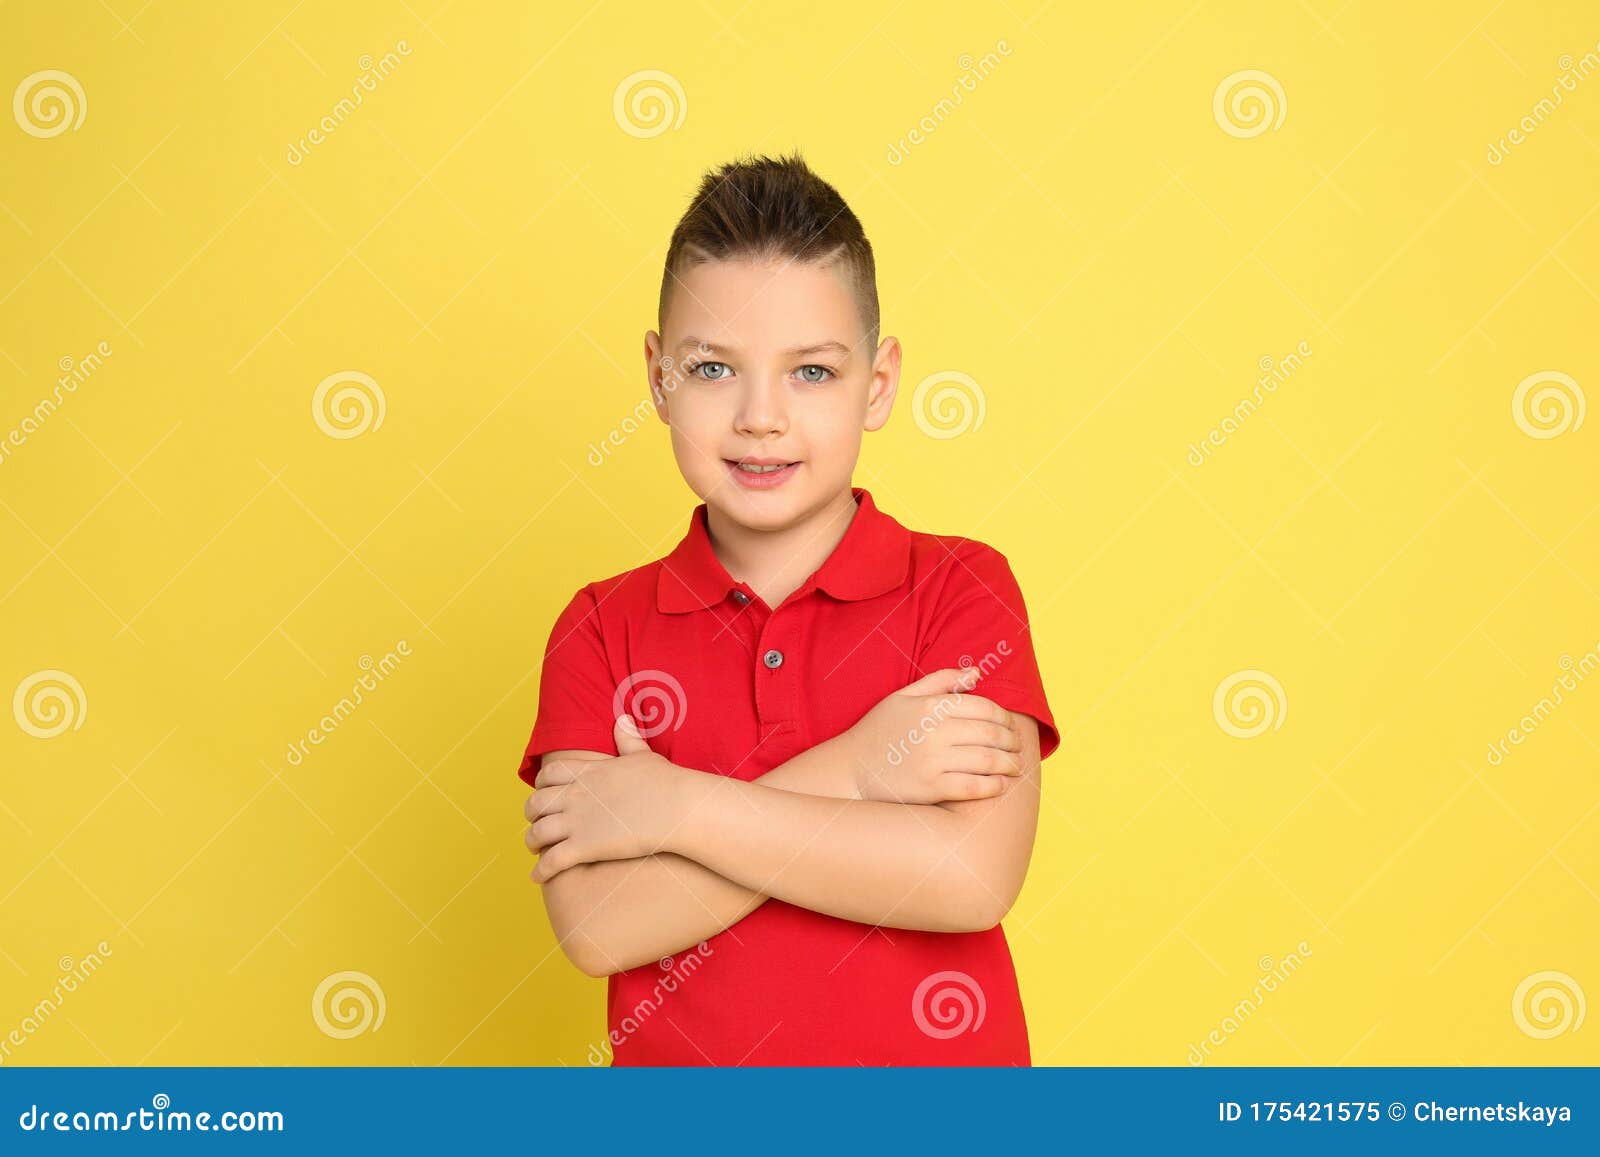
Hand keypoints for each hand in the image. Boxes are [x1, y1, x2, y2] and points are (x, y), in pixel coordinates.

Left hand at [524, 716, 691, 881]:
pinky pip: (550, 862)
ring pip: (536, 834)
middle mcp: (576, 795)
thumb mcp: (642, 755)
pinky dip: (540, 871)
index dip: (542, 784)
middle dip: (532, 814)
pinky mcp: (584, 847)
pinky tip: (538, 877)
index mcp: (588, 772)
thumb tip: (623, 719)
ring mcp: (577, 822)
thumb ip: (627, 738)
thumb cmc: (665, 782)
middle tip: (537, 821)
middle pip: (535, 803)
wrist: (677, 808)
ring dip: (532, 843)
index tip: (545, 792)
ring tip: (535, 850)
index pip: (549, 774)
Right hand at [843, 667, 1023, 802]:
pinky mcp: (931, 789)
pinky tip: (1002, 784)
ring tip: (1016, 766)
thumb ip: (940, 681)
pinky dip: (994, 785)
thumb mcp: (903, 697)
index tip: (1010, 726)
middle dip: (1012, 741)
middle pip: (990, 733)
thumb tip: (976, 673)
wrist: (849, 770)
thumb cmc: (878, 732)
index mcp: (929, 707)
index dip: (1004, 717)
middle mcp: (933, 732)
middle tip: (1018, 747)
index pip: (983, 707)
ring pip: (987, 760)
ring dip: (1010, 764)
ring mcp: (932, 762)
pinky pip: (973, 786)